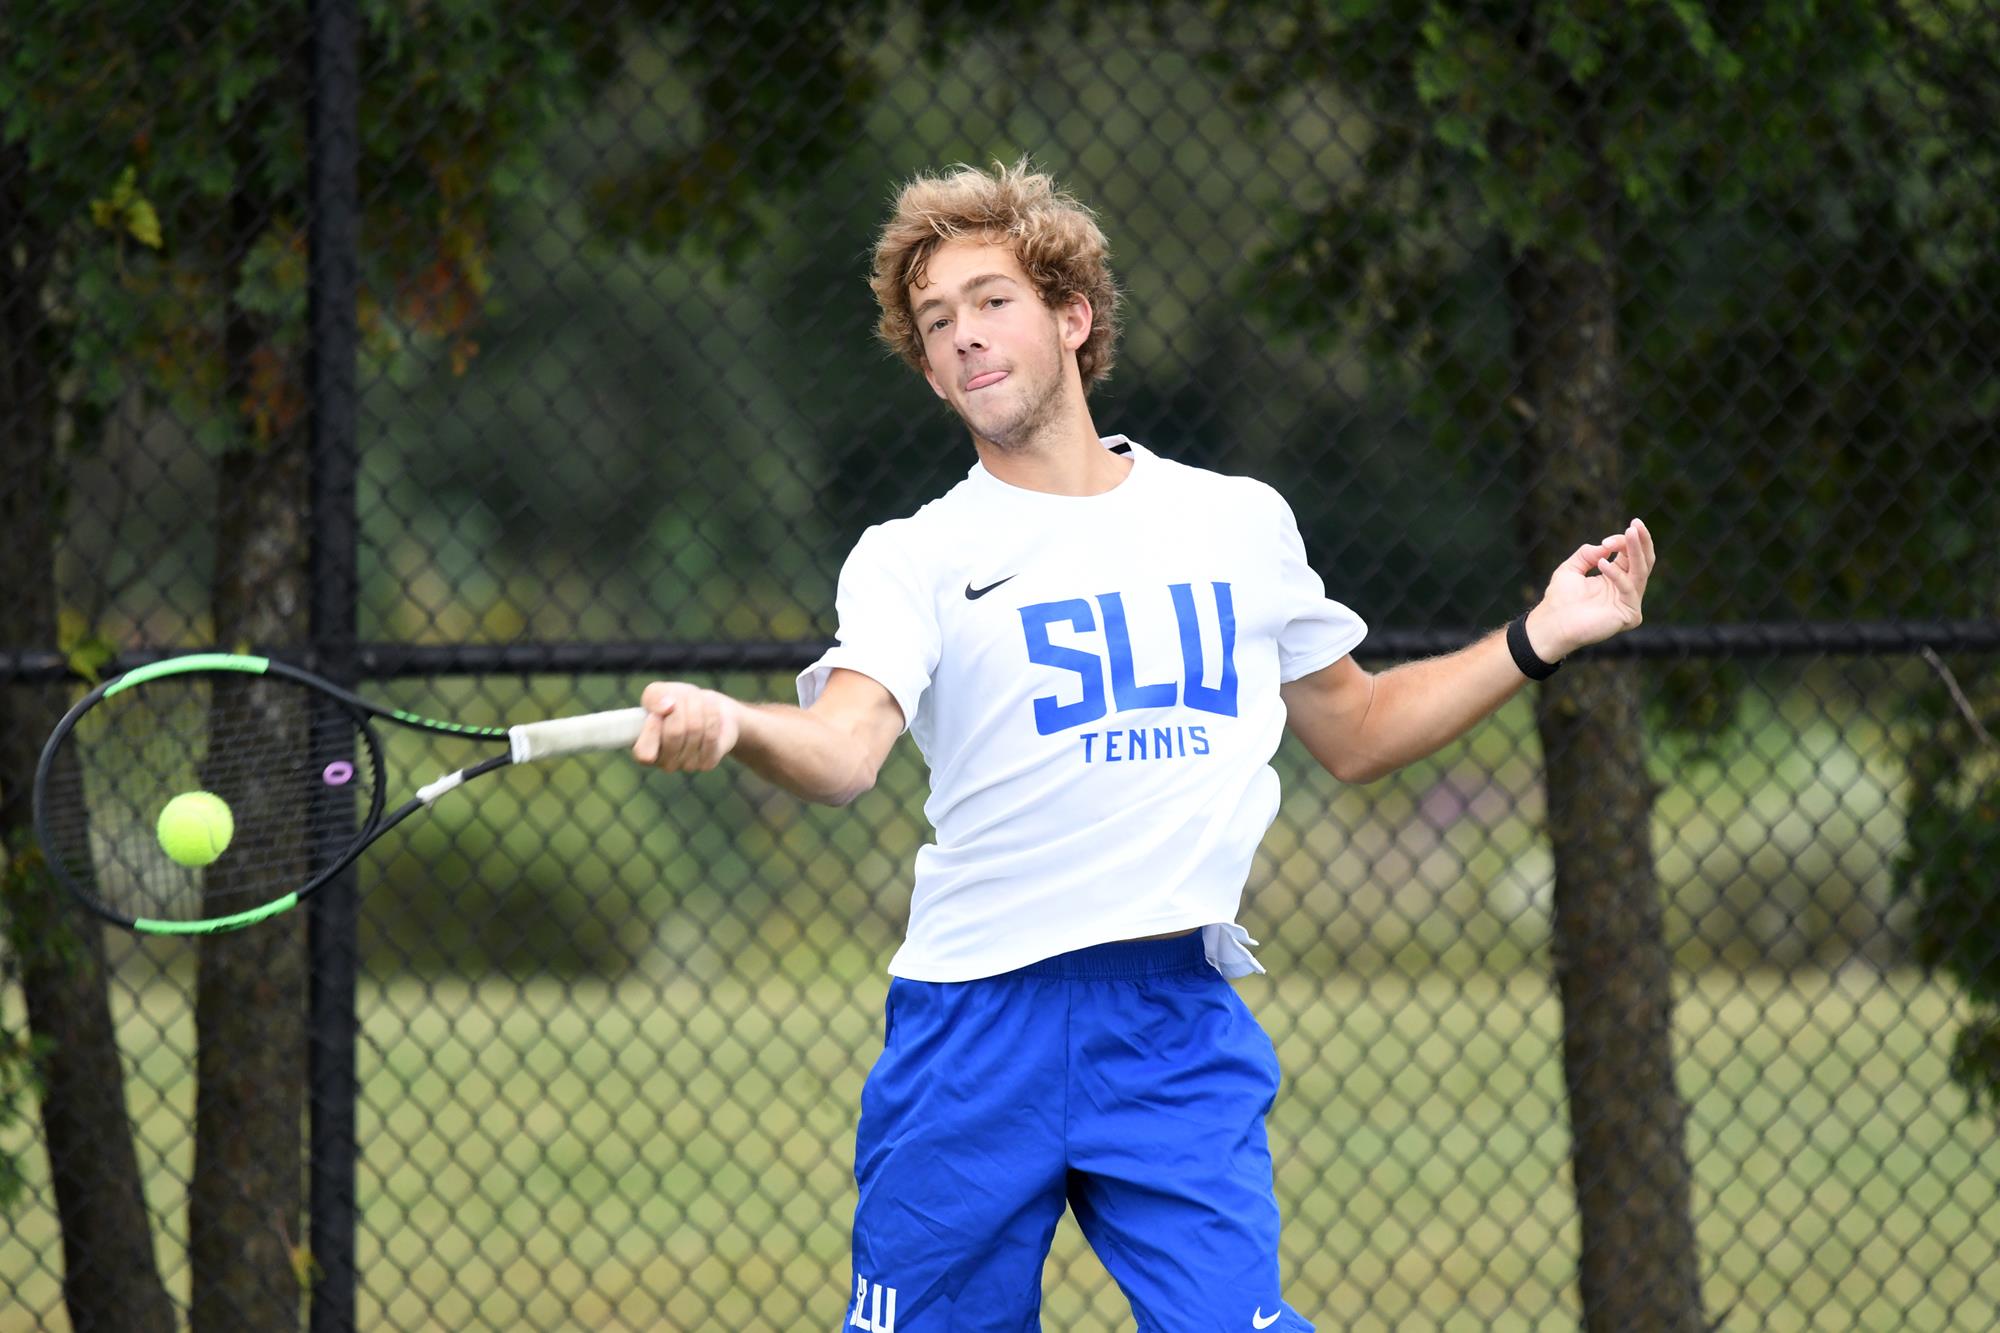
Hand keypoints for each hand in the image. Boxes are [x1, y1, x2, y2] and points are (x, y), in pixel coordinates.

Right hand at [633, 681, 741, 771]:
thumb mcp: (658, 693)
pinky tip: (709, 709)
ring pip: (695, 730)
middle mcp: (664, 763)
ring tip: (697, 699)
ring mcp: (686, 765)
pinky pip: (711, 735)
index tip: (656, 713)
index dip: (651, 731)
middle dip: (681, 706)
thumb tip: (666, 707)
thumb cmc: (676, 702)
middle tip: (684, 696)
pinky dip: (711, 715)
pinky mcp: (708, 762)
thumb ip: (654, 698)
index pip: (644, 754)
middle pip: (674, 733)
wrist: (707, 708)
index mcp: (644, 750)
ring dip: (698, 706)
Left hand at [1525, 518, 1654, 660]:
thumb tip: (1605, 546)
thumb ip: (1587, 554)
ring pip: (1641, 571)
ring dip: (1636, 550)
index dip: (1623, 542)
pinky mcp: (1630, 615)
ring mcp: (1630, 603)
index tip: (1606, 540)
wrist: (1552, 624)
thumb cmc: (1560, 599)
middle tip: (1636, 523)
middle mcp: (1626, 589)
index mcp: (1616, 578)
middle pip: (1644, 561)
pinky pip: (1628, 588)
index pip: (1630, 555)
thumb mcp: (1571, 568)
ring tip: (1630, 532)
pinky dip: (1615, 574)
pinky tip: (1602, 564)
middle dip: (1641, 541)